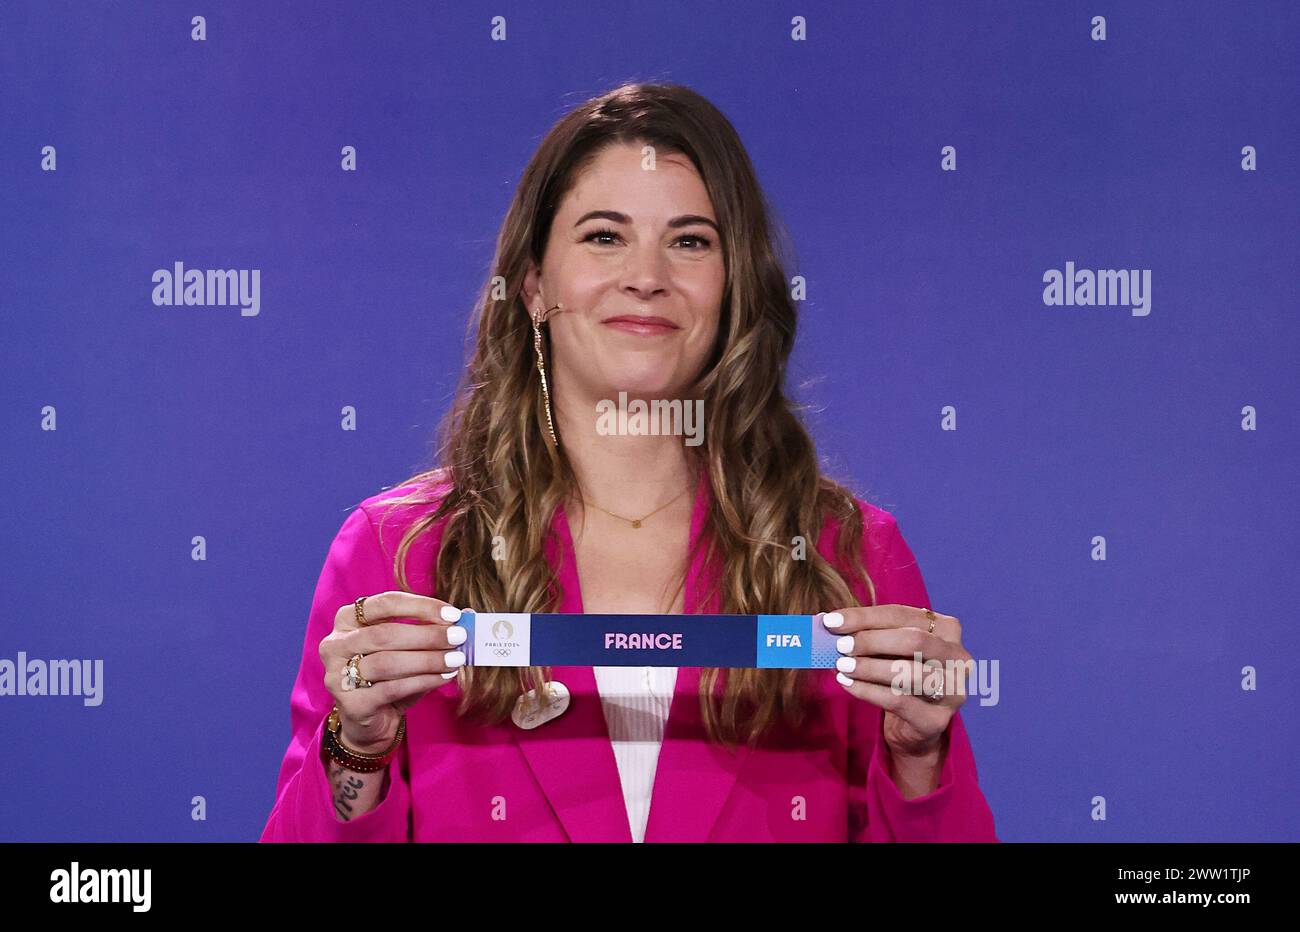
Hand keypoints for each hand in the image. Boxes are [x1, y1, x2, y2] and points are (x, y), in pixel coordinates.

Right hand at [318, 591, 468, 751]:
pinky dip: (422, 681)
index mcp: (348, 619)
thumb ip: (432, 631)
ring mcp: (337, 674)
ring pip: (387, 662)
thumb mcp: (408, 650)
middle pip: (385, 633)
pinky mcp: (350, 703)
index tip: (452, 615)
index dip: (421, 606)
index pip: (385, 603)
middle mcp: (336, 644)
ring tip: (455, 659)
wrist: (370, 722)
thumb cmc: (390, 677)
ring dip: (427, 659)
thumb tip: (468, 617)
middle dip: (427, 635)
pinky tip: (443, 677)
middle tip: (458, 638)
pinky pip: (391, 688)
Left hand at [819, 605, 971, 757]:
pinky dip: (868, 691)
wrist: (914, 727)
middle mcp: (959, 657)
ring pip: (909, 672)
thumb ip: (866, 633)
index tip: (832, 621)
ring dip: (869, 667)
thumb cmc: (900, 675)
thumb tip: (828, 621)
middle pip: (914, 640)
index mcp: (946, 629)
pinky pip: (899, 701)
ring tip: (842, 666)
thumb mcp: (888, 650)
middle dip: (871, 641)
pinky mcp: (938, 719)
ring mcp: (953, 690)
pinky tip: (847, 685)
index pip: (903, 615)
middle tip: (840, 645)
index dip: (865, 616)